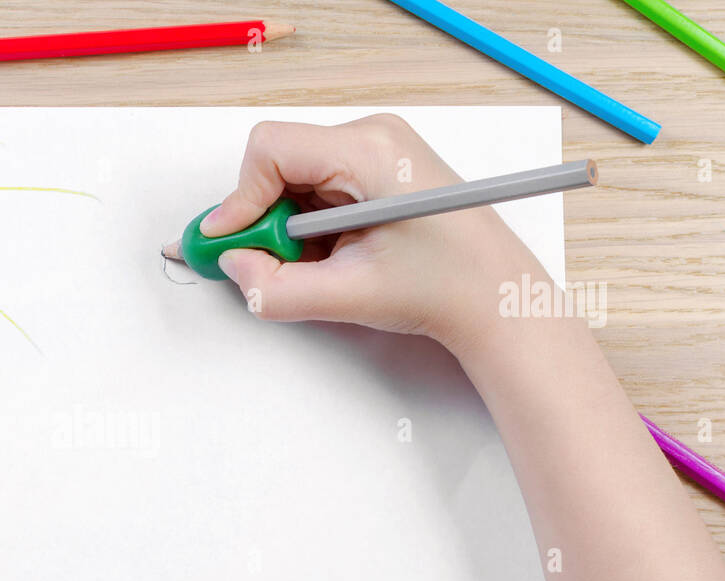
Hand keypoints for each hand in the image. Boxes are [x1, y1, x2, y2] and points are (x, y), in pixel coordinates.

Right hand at [204, 115, 549, 357]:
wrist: (496, 298)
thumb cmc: (447, 287)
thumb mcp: (350, 295)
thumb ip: (276, 287)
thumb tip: (234, 267)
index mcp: (371, 152)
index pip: (270, 151)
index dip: (239, 200)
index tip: (228, 244)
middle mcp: (372, 138)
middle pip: (277, 164)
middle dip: (263, 219)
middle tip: (269, 265)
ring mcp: (375, 151)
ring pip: (292, 180)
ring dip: (287, 229)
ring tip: (323, 267)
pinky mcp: (375, 171)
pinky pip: (314, 190)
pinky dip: (307, 230)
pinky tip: (335, 258)